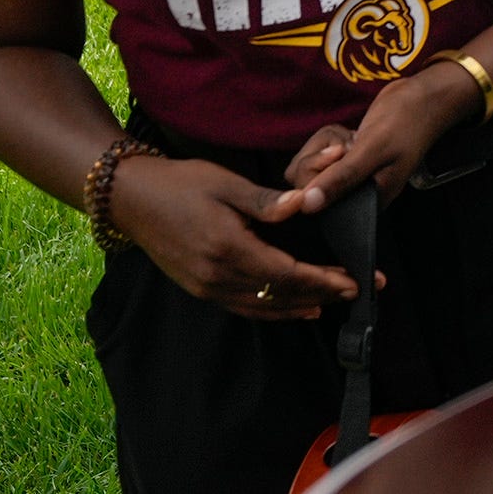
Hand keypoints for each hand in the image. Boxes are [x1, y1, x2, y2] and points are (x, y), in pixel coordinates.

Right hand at [109, 152, 354, 320]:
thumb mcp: (227, 184)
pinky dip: (271, 310)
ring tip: (331, 302)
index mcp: (228, 249)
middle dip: (322, 294)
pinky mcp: (199, 288)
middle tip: (359, 292)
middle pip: (279, 295)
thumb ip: (266, 200)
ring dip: (299, 306)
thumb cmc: (183, 183)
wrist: (133, 199)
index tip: (355, 281)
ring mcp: (205, 287)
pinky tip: (292, 307)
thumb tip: (305, 202)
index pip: (286, 274)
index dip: (323, 280)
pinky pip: (242, 306)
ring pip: (261, 307)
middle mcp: (216, 276)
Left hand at [285, 64, 483, 210]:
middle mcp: (355, 193)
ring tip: (350, 138)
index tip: (339, 153)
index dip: (315, 179)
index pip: (319, 203)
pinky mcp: (346, 160)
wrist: (424, 96)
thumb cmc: (406, 121)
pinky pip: (317, 154)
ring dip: (322, 146)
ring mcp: (349, 176)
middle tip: (346, 143)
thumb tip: (306, 206)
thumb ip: (341, 179)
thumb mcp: (373, 149)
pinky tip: (348, 135)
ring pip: (308, 167)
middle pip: (306, 184)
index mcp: (367, 202)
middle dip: (319, 158)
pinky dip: (327, 140)